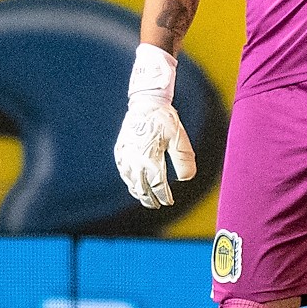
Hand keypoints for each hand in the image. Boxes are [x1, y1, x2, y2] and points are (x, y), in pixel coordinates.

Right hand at [113, 44, 195, 208]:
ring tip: (145, 198)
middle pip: (141, 188)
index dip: (164, 196)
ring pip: (130, 181)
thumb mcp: (179, 139)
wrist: (146, 102)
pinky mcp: (120, 150)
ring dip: (137, 192)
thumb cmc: (165, 120)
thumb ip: (184, 161)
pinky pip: (123, 171)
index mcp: (150, 159)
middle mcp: (135, 160)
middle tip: (157, 205)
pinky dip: (128, 180)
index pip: (157, 186)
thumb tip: (186, 179)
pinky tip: (133, 183)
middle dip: (149, 199)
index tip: (169, 201)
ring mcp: (125, 155)